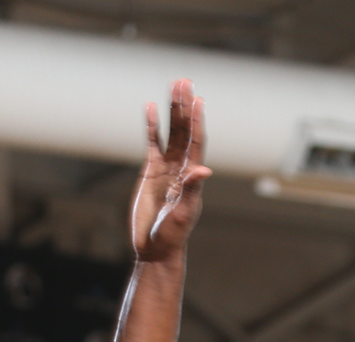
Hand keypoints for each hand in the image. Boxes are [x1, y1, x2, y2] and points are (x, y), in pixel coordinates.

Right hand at [130, 80, 210, 263]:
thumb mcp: (184, 214)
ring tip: (173, 85)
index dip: (197, 120)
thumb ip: (192, 191)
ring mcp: (167, 167)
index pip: (196, 141)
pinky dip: (153, 126)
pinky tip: (151, 108)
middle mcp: (182, 167)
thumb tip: (203, 170)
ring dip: (172, 110)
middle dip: (184, 105)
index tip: (197, 98)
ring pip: (171, 132)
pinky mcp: (151, 171)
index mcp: (193, 175)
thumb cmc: (173, 235)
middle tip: (183, 81)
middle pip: (185, 130)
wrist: (154, 248)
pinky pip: (153, 143)